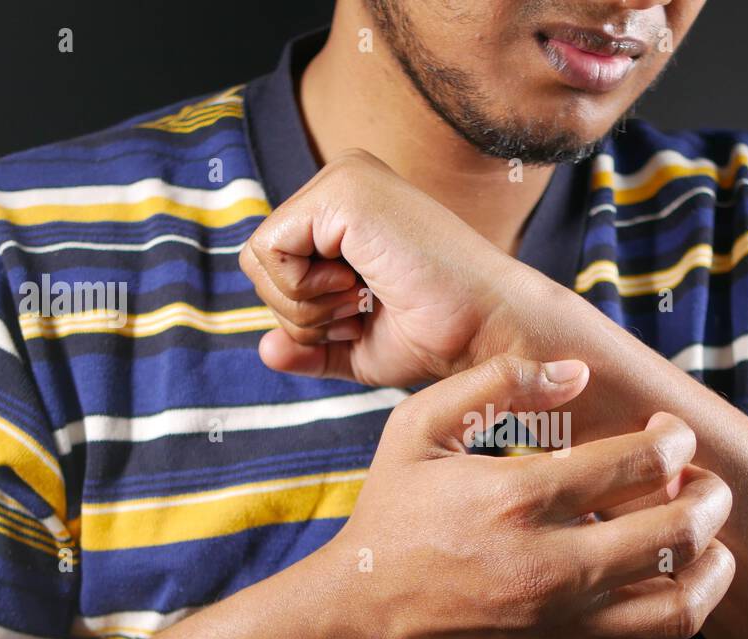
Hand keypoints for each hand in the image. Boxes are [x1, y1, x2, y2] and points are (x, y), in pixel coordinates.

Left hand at [241, 149, 539, 386]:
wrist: (489, 330)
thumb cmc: (443, 338)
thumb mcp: (361, 346)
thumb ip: (310, 345)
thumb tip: (265, 351)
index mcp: (349, 207)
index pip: (275, 263)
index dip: (306, 314)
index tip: (365, 315)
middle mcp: (344, 179)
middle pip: (258, 260)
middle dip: (302, 312)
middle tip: (364, 310)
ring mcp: (344, 178)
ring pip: (258, 259)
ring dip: (306, 306)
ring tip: (366, 299)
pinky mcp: (343, 191)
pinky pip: (269, 252)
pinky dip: (305, 291)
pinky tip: (359, 286)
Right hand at [314, 354, 735, 638]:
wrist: (363, 618)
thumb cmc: (393, 516)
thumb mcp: (418, 427)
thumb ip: (496, 383)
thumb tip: (576, 372)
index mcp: (517, 496)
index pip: (640, 461)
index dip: (674, 439)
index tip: (668, 434)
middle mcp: (551, 563)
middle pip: (678, 528)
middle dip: (710, 493)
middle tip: (702, 479)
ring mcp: (563, 617)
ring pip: (683, 599)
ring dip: (714, 560)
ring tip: (707, 535)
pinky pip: (654, 638)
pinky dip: (679, 607)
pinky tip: (665, 577)